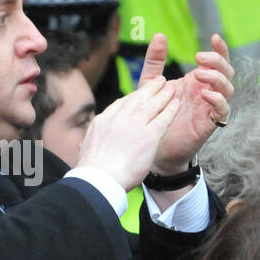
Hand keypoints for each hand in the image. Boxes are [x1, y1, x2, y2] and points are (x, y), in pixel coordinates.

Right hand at [75, 75, 179, 190]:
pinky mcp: (149, 137)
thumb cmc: (92, 172)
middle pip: (138, 98)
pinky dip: (171, 110)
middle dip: (150, 88)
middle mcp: (118, 118)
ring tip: (172, 87)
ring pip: (152, 105)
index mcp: (102, 121)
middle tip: (159, 80)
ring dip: (164, 95)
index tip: (140, 95)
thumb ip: (89, 142)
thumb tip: (82, 144)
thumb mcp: (85, 150)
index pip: (120, 104)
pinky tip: (177, 104)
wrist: (99, 179)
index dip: (133, 98)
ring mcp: (134, 126)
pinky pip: (163, 119)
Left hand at [144, 32, 232, 175]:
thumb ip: (155, 61)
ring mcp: (210, 108)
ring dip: (217, 78)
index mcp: (196, 81)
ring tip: (199, 74)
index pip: (216, 62)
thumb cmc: (154, 114)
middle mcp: (207, 92)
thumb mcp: (150, 84)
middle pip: (226, 72)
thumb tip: (160, 35)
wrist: (153, 147)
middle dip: (217, 61)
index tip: (214, 37)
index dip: (220, 49)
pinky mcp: (209, 124)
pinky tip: (205, 95)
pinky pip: (223, 111)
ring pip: (228, 89)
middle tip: (199, 58)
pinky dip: (218, 101)